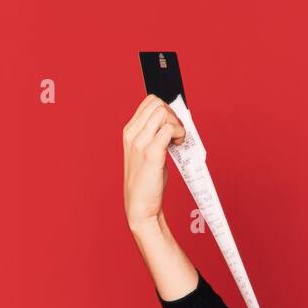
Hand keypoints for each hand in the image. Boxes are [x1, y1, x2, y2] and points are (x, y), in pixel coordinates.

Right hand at [122, 94, 186, 234]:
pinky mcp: (151, 153)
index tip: (172, 126)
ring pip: (162, 112)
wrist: (140, 206)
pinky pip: (168, 129)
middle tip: (177, 134)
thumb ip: (155, 135)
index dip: (166, 109)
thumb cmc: (146, 181)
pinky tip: (179, 145)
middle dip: (173, 114)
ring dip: (176, 124)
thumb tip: (174, 122)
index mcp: (129, 132)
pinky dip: (179, 133)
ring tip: (178, 140)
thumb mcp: (146, 151)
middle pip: (157, 103)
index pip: (149, 102)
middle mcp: (132, 134)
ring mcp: (140, 143)